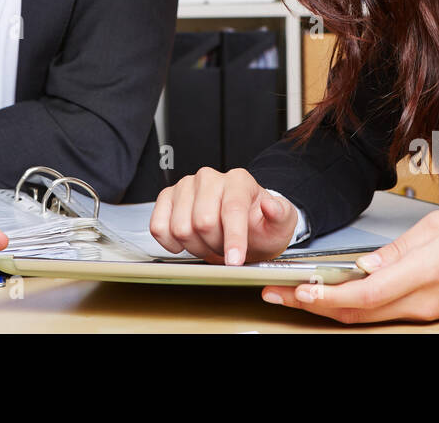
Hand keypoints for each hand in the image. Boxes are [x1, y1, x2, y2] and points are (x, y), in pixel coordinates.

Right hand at [148, 167, 298, 263]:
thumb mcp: (281, 222)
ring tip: (209, 243)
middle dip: (215, 245)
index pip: (232, 209)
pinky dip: (170, 242)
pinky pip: (158, 226)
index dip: (233, 238)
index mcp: (238, 180)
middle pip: (203, 222)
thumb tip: (271, 204)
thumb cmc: (260, 225)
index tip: (234, 261)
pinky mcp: (167, 197)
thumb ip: (280, 213)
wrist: (242, 226)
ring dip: (195, 246)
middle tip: (225, 248)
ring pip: (180, 228)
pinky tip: (184, 243)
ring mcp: (186, 186)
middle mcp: (210, 178)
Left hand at [260, 209, 438, 323]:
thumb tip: (364, 264)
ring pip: (363, 316)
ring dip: (326, 307)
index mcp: (423, 274)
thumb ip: (398, 248)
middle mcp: (419, 301)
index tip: (297, 288)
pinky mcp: (424, 312)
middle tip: (276, 293)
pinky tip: (330, 296)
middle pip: (355, 312)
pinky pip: (379, 313)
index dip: (326, 295)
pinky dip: (349, 306)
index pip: (364, 293)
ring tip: (294, 293)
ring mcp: (421, 311)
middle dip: (311, 304)